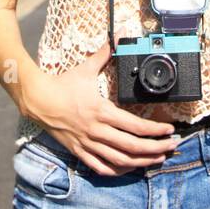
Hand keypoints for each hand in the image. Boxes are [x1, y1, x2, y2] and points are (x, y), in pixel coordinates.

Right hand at [23, 40, 182, 174]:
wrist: (38, 100)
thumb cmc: (62, 85)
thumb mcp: (85, 68)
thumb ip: (104, 54)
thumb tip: (118, 37)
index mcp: (101, 111)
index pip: (135, 126)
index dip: (155, 131)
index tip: (169, 130)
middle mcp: (97, 130)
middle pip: (132, 147)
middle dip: (155, 149)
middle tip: (171, 147)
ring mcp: (88, 143)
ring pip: (120, 160)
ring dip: (142, 162)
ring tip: (158, 159)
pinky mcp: (79, 151)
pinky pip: (101, 167)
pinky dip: (118, 171)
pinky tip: (130, 168)